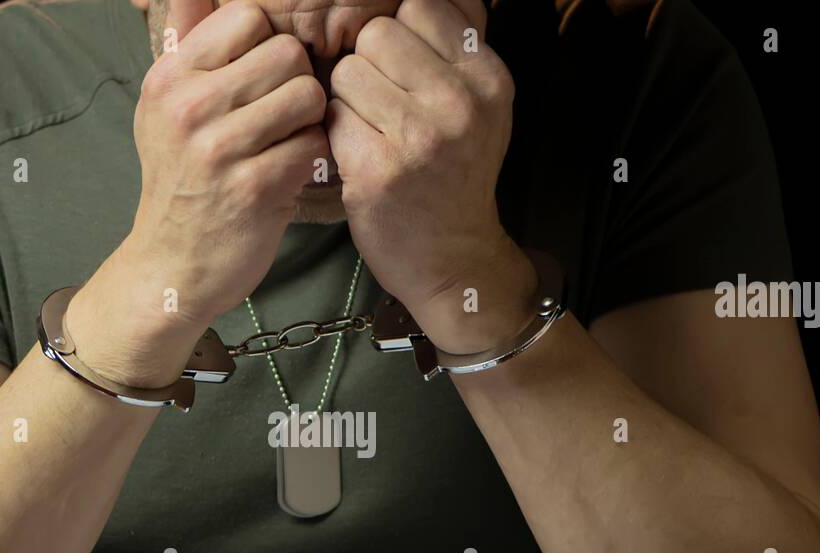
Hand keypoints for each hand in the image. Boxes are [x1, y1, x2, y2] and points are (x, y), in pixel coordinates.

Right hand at [125, 0, 328, 323]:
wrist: (172, 266)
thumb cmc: (182, 182)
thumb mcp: (166, 109)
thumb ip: (191, 44)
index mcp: (169, 78)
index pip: (248, 16)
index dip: (269, 44)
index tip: (263, 78)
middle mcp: (188, 107)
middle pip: (286, 52)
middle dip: (297, 82)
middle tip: (283, 117)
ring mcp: (219, 149)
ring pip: (307, 94)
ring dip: (310, 120)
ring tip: (288, 142)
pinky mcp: (254, 188)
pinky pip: (314, 144)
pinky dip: (312, 158)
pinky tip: (290, 173)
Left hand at [327, 0, 534, 352]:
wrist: (454, 260)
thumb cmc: (456, 177)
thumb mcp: (481, 106)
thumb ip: (456, 47)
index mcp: (487, 78)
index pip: (419, 6)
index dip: (398, 34)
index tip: (402, 69)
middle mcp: (460, 103)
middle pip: (376, 33)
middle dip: (368, 64)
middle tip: (383, 106)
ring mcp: (419, 138)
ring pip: (346, 72)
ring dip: (348, 100)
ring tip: (373, 133)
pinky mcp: (378, 171)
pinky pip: (332, 117)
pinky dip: (337, 136)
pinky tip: (360, 159)